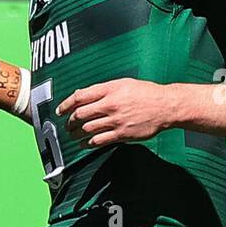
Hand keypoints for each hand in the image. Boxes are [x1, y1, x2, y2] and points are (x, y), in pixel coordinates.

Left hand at [56, 78, 177, 147]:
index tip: (60, 110)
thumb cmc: (146, 93)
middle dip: (70, 121)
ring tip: (73, 135)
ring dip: (76, 133)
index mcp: (110, 90)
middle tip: (67, 124)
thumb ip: (103, 89)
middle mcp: (111, 105)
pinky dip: (88, 143)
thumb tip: (83, 95)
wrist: (165, 106)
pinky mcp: (122, 134)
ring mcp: (116, 121)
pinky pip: (99, 141)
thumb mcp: (124, 83)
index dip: (66, 104)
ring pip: (87, 129)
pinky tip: (84, 143)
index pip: (80, 97)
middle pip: (81, 114)